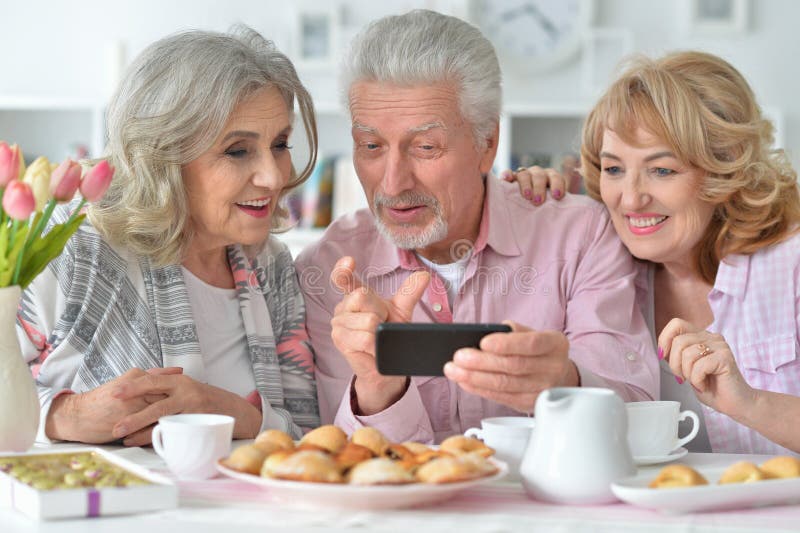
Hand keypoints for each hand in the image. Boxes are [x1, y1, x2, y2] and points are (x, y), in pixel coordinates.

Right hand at [45, 367, 181, 443]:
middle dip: (183, 400)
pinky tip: (173, 433)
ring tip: (190, 420)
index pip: (163, 378)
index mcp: (135, 376)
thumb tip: (164, 376)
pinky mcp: (129, 419)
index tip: (192, 384)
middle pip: (167, 393)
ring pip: (161, 409)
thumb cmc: (99, 402)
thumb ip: (142, 382)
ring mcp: (134, 404)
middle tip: (199, 404)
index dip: (178, 382)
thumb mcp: (121, 385)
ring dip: (176, 415)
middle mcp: (136, 388)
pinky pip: (150, 425)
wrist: (75, 415)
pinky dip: (162, 428)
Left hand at [109, 373, 262, 445]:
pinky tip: (141, 443)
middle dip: (133, 413)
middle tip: (114, 423)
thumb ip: (166, 387)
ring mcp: (193, 409)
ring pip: (162, 418)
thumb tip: (137, 386)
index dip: (133, 386)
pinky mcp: (199, 424)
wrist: (237, 411)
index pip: (153, 380)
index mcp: (180, 381)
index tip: (114, 391)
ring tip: (123, 436)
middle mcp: (186, 392)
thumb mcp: (187, 388)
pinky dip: (156, 438)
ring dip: (140, 429)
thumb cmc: (206, 401)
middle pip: (156, 401)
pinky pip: (174, 432)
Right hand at [330, 256, 429, 413]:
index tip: (349, 261)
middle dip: (379, 311)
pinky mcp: (340, 339)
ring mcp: (338, 323)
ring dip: (378, 332)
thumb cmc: (389, 336)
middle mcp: (343, 307)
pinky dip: (375, 346)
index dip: (343, 270)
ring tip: (376, 340)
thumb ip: (409, 293)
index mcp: (355, 296)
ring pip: (367, 320)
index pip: (344, 278)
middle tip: (380, 324)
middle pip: (362, 296)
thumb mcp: (401, 311)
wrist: (385, 365)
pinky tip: (374, 350)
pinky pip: (365, 338)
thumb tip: (424, 275)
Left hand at [443, 321, 577, 412]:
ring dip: (474, 378)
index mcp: (554, 344)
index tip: (483, 342)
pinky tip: (465, 382)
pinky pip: (501, 397)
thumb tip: (483, 335)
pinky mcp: (529, 404)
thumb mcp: (533, 334)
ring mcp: (542, 389)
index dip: (506, 344)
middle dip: (481, 362)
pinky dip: (480, 389)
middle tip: (459, 357)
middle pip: (513, 366)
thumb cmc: (539, 351)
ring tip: (454, 370)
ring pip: (504, 384)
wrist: (559, 376)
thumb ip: (513, 332)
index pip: (531, 343)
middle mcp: (552, 367)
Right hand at [499, 166, 565, 204]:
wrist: (528, 205)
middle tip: (538, 201)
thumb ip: (561, 208)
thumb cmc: (544, 208)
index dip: (557, 185)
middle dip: (540, 187)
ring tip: (526, 196)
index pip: (556, 177)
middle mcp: (538, 174)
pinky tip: (506, 179)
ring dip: (526, 184)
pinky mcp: (510, 178)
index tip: (557, 197)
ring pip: (524, 174)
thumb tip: (574, 220)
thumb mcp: (553, 206)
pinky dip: (507, 175)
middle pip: (540, 176)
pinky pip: (508, 173)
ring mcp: (524, 175)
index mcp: (551, 178)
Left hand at [659, 318, 755, 416]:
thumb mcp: (685, 368)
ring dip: (687, 374)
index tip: (664, 356)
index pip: (676, 324)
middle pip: (678, 341)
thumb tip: (661, 348)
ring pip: (687, 354)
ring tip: (698, 381)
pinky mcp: (725, 357)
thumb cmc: (711, 387)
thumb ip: (676, 354)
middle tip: (684, 378)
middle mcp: (712, 337)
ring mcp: (720, 346)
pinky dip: (697, 380)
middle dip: (674, 364)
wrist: (734, 403)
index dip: (664, 339)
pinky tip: (705, 385)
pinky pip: (699, 366)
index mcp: (701, 336)